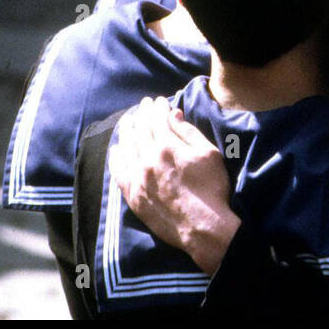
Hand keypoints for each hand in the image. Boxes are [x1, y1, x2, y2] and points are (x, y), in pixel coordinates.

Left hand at [111, 97, 240, 274]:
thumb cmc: (212, 189)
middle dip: (142, 114)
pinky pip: (118, 172)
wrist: (203, 227)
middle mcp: (148, 160)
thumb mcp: (209, 154)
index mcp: (168, 147)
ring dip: (127, 130)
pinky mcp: (133, 196)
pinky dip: (116, 157)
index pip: (157, 120)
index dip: (157, 108)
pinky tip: (117, 148)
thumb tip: (173, 115)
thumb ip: (189, 132)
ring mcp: (137, 178)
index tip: (159, 101)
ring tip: (129, 120)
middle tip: (144, 104)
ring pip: (126, 147)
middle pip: (140, 130)